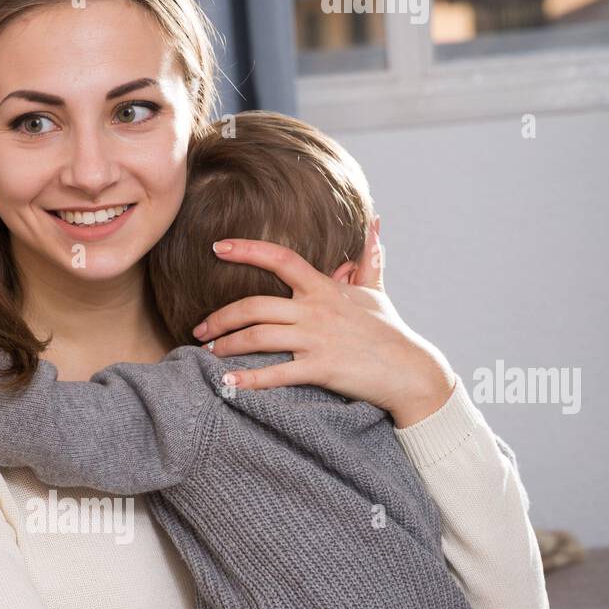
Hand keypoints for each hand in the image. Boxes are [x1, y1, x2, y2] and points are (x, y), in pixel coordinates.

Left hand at [193, 219, 456, 427]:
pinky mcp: (320, 368)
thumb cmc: (389, 330)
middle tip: (199, 329)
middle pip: (254, 306)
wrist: (409, 370)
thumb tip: (375, 224)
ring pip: (257, 338)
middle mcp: (316, 310)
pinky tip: (228, 384)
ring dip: (226, 346)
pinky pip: (275, 373)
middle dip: (220, 317)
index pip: (280, 258)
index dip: (246, 249)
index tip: (217, 247)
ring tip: (208, 353)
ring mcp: (317, 339)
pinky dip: (248, 380)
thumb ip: (368, 258)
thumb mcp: (376, 290)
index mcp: (323, 288)